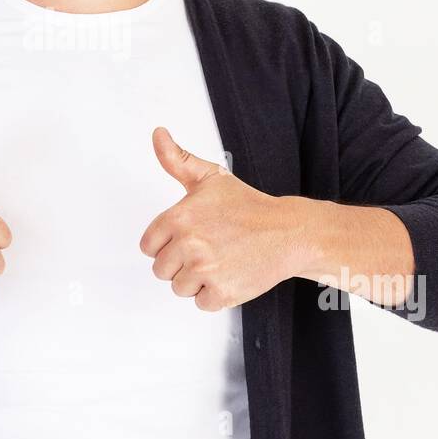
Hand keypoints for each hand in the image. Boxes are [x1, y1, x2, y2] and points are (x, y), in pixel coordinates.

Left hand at [139, 126, 304, 311]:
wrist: (288, 232)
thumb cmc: (248, 207)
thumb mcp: (209, 178)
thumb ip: (176, 160)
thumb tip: (158, 135)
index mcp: (179, 217)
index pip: (149, 246)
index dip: (167, 244)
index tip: (186, 239)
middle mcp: (189, 244)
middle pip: (162, 270)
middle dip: (181, 263)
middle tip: (207, 250)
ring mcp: (205, 270)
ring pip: (179, 288)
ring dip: (197, 281)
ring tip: (219, 261)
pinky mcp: (222, 292)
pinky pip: (201, 304)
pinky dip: (215, 296)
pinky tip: (229, 275)